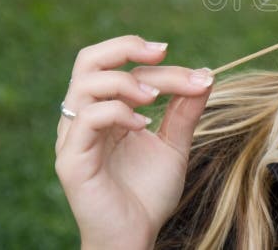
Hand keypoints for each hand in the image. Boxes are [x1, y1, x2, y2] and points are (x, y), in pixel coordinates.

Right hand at [55, 35, 213, 249]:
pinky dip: (117, 112)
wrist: (136, 236)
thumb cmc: (149, 193)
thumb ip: (184, 111)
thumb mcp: (174, 144)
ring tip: (155, 98)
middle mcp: (83, 117)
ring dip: (125, 82)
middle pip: (88, 60)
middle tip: (160, 52)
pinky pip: (86, 119)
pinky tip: (143, 124)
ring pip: (84, 84)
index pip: (122, 66)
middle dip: (124, 47)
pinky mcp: (71, 160)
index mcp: (104, 109)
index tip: (196, 72)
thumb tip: (206, 74)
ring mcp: (73, 138)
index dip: (157, 62)